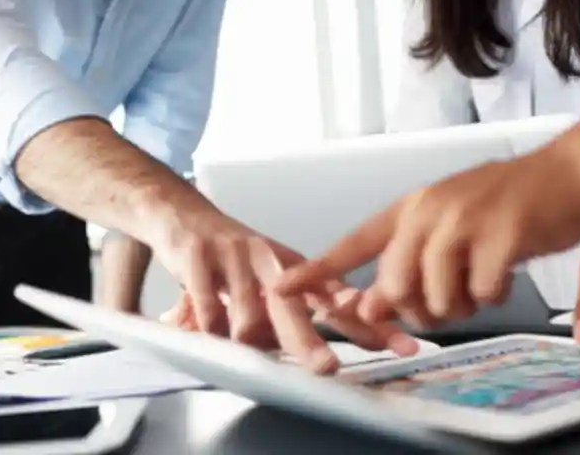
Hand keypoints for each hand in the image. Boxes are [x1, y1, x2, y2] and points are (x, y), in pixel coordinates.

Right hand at [144, 192, 415, 372]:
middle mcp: (269, 258)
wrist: (179, 212)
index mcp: (294, 266)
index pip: (336, 297)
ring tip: (234, 342)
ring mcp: (233, 255)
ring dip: (243, 337)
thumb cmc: (231, 254)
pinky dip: (207, 325)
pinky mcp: (198, 255)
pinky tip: (204, 332)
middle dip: (309, 340)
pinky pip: (206, 304)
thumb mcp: (270, 279)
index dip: (367, 323)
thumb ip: (292, 315)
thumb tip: (319, 355)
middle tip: (326, 367)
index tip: (399, 345)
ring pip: (246, 312)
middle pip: (293, 305)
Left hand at [277, 115, 579, 327]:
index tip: (282, 287)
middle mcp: (430, 210)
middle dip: (419, 309)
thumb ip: (414, 259)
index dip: (318, 268)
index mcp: (413, 206)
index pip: (356, 241)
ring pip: (437, 295)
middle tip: (450, 299)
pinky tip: (505, 274)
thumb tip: (373, 304)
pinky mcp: (500, 235)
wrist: (570, 172)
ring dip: (460, 305)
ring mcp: (464, 220)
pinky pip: (482, 293)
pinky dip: (494, 295)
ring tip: (480, 284)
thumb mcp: (454, 224)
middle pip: (396, 285)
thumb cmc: (511, 202)